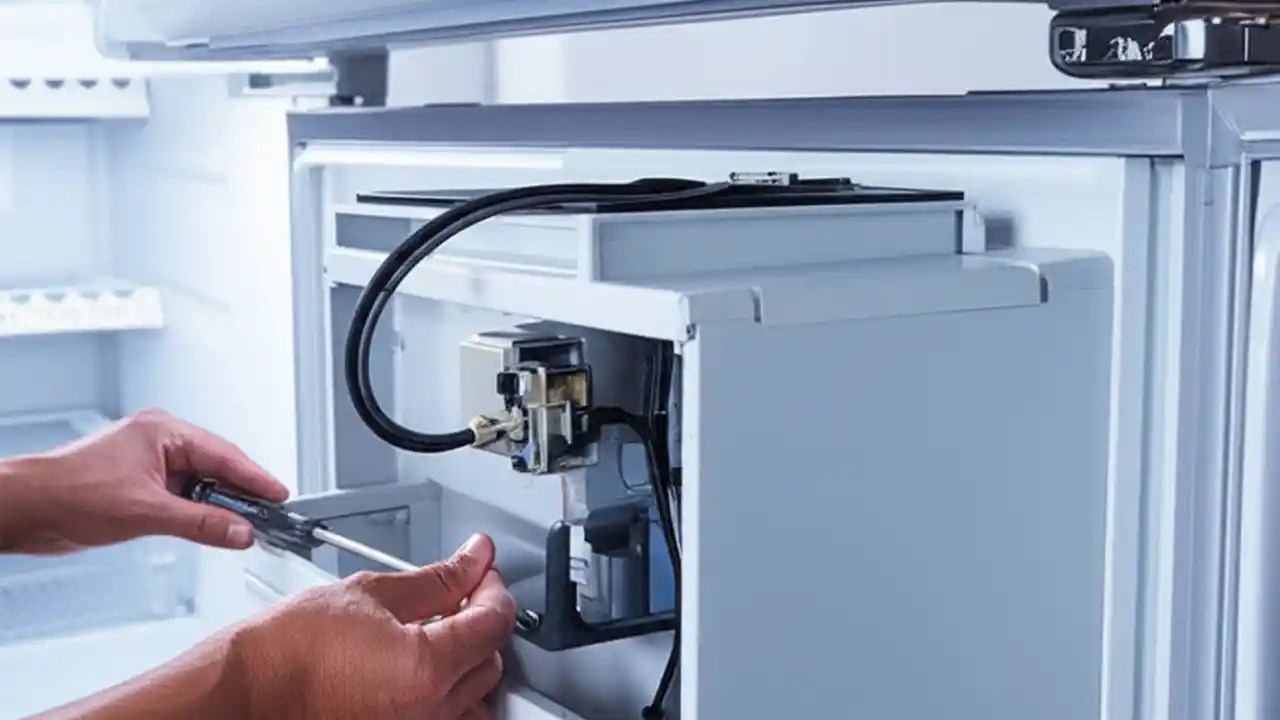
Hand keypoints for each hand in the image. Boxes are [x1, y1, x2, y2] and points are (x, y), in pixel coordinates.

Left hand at [0, 408, 287, 553]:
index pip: (224, 455)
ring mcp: (149, 462)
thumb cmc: (69, 494)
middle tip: (268, 515)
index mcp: (163, 431)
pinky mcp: (139, 484)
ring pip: (200, 483)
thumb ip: (201, 523)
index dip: (256, 478)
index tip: (279, 495)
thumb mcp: (146, 512)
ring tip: (243, 525)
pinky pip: (182, 495)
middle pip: (216, 467)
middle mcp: (158, 441)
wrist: (25, 509)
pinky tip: (210, 526)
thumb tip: (240, 531)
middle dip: (242, 493)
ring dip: (219, 505)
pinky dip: (199, 511)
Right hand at [36, 534, 518, 719]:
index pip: (495, 622)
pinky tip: (422, 667)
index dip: (492, 587)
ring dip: (467, 660)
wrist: (247, 691)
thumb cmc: (289, 650)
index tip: (482, 571)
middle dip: (480, 620)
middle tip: (456, 595)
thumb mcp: (371, 594)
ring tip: (437, 633)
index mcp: (427, 669)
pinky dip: (448, 694)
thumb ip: (437, 578)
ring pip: (475, 695)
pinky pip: (449, 719)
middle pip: (491, 659)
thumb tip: (474, 559)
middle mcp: (429, 712)